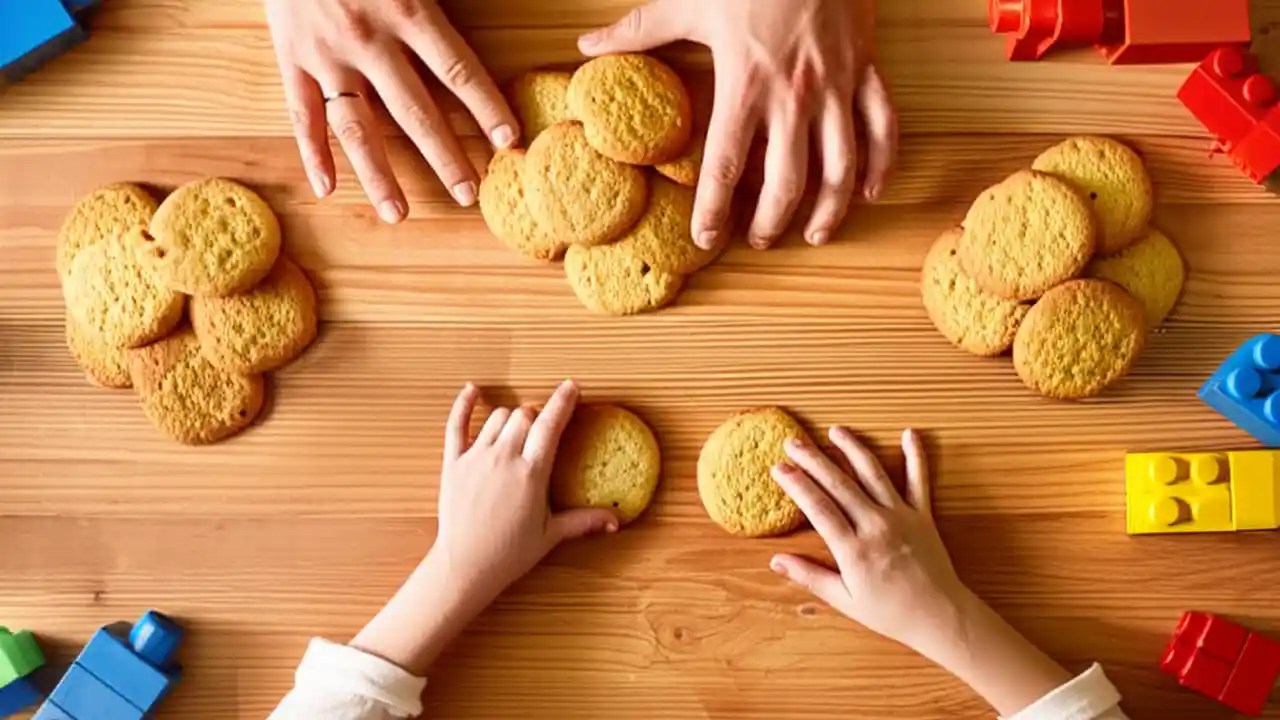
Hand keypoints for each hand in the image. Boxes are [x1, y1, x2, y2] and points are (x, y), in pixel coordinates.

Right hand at [264, 0, 518, 221]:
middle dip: (444, 157)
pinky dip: (312, 153)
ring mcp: (326, 54)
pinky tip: (328, 188)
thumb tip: (477, 28)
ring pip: (357, 127)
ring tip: (399, 214)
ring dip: (379, 175)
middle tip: (469, 193)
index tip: (509, 141)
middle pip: (414, 111)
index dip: (486, 107)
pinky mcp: (290, 57)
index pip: (458, 70)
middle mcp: (368, 40)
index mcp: (407, 10)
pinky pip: (301, 114)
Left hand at [430, 381, 618, 607]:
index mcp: (531, 474)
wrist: (465, 566)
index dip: (562, 402)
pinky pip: (457, 423)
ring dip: (511, 417)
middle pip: (524, 415)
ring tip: (518, 430)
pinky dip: (464, 404)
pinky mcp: (453, 462)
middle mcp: (504, 458)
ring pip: (497, 417)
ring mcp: (476, 458)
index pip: (550, 425)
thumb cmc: (508, 554)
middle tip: (543, 428)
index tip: (571, 388)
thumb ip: (583, 521)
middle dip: (537, 415)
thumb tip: (615, 521)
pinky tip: (473, 390)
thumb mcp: (550, 535)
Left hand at [579, 0, 897, 249]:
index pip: (726, 165)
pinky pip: (882, 127)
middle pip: (787, 180)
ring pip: (840, 166)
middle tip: (759, 240)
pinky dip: (881, 163)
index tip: (707, 238)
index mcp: (746, 83)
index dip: (715, 209)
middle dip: (772, 221)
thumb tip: (587, 47)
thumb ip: (638, 31)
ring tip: (813, 234)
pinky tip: (869, 191)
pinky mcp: (866, 69)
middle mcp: (794, 95)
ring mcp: (836, 85)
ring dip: (828, 209)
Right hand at [770, 428, 968, 654]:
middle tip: (793, 442)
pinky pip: (918, 480)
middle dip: (813, 460)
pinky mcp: (923, 515)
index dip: (797, 485)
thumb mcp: (845, 601)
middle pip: (839, 484)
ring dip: (852, 448)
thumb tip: (775, 561)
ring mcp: (901, 516)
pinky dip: (915, 456)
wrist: (940, 617)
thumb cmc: (890, 613)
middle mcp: (876, 526)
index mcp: (854, 550)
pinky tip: (909, 434)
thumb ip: (810, 577)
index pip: (818, 508)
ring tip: (835, 430)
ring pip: (873, 473)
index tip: (779, 467)